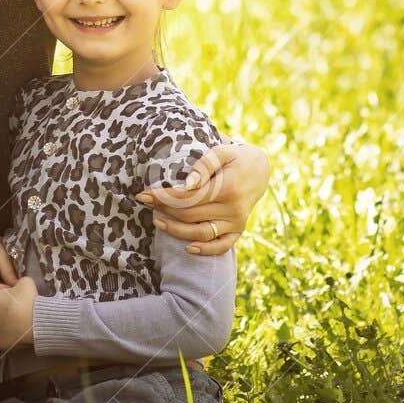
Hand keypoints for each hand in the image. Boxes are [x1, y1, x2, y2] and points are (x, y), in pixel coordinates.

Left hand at [0, 275, 37, 353]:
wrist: (39, 323)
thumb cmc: (30, 301)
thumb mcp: (25, 283)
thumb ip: (16, 282)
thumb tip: (18, 284)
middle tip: (12, 309)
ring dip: (2, 323)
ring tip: (18, 321)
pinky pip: (1, 338)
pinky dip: (8, 335)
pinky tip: (19, 331)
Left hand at [138, 141, 270, 255]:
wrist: (260, 169)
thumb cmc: (235, 157)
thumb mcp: (221, 152)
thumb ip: (203, 166)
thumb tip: (188, 184)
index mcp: (228, 188)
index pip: (188, 197)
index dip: (163, 197)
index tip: (143, 194)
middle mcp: (233, 209)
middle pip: (190, 215)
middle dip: (164, 209)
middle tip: (144, 202)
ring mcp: (237, 222)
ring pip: (202, 233)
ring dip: (176, 231)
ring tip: (157, 222)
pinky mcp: (239, 230)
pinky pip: (223, 246)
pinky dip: (206, 250)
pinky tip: (187, 248)